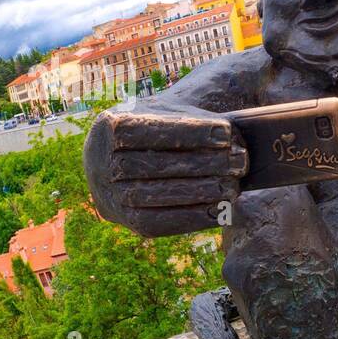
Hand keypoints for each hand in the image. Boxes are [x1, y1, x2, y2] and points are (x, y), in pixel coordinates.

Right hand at [86, 109, 247, 235]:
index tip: (225, 134)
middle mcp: (99, 161)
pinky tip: (219, 211)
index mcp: (108, 125)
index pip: (148, 129)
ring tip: (232, 187)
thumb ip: (197, 123)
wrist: (132, 156)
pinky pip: (154, 223)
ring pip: (149, 196)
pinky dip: (188, 218)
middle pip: (150, 165)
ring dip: (196, 194)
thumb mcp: (173, 115)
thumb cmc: (163, 130)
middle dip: (200, 164)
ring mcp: (106, 193)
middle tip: (239, 163)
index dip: (188, 132)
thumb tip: (234, 141)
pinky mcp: (122, 219)